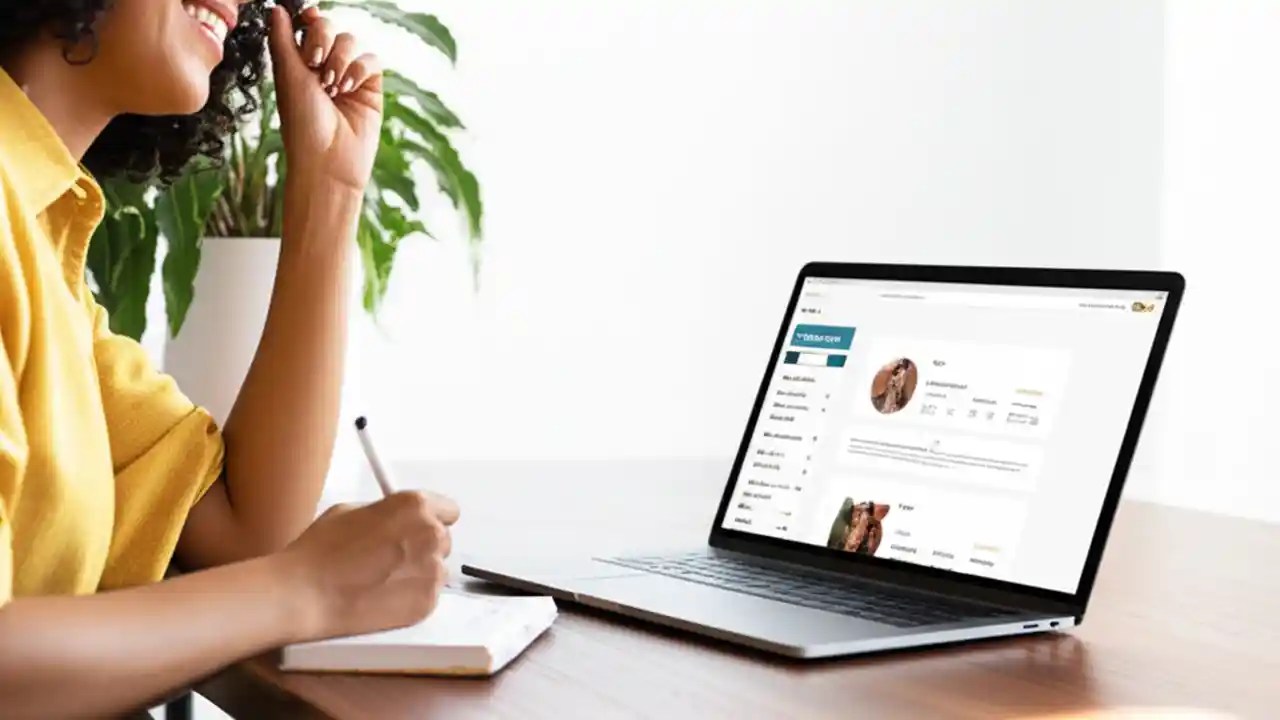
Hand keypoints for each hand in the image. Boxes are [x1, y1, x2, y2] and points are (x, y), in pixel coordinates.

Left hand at [267, 5, 382, 192]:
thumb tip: (277, 8)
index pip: (307, 26)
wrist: (329, 160)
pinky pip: (371, 60)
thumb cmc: (302, 123)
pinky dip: (360, 69)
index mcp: (299, 63)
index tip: (306, 17)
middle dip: (322, 40)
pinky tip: (348, 89)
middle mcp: (324, 66)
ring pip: (351, 41)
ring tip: (332, 86)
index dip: (308, 18)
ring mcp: (349, 76)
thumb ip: (283, 39)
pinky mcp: (371, 89)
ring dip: (340, 58)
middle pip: (329, 27)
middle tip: (314, 64)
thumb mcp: (288, 76)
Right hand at [278, 491, 460, 640]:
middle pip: (443, 540)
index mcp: (414, 506)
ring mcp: (432, 571)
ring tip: (383, 580)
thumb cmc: (321, 551)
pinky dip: (412, 596)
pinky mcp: (427, 602)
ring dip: (418, 573)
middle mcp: (430, 535)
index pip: (448, 510)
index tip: (419, 528)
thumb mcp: (350, 511)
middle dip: (423, 547)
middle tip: (393, 558)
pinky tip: (384, 597)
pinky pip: (428, 595)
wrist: (306, 593)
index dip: (431, 519)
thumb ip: (385, 512)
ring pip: (437, 569)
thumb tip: (395, 519)